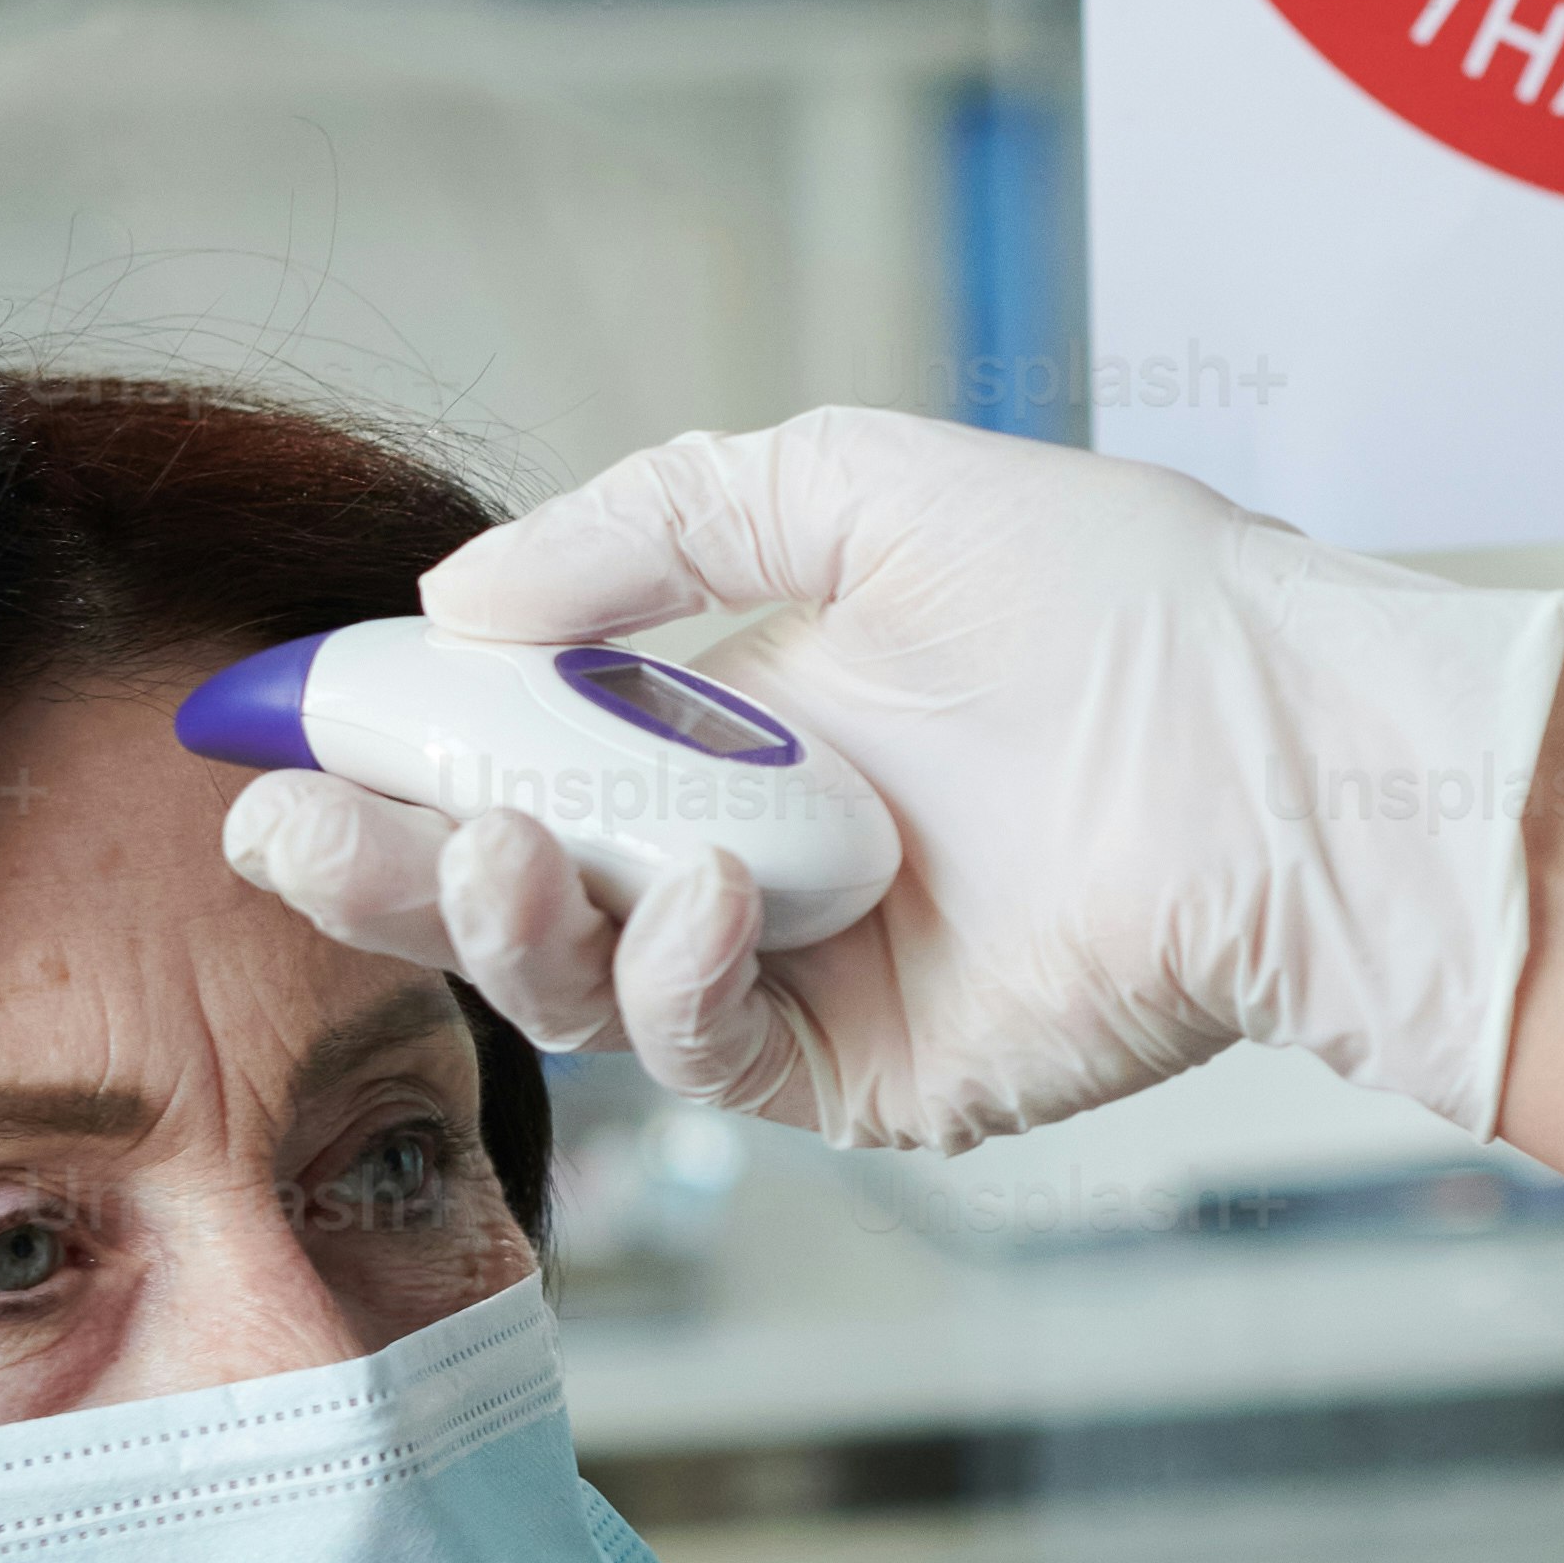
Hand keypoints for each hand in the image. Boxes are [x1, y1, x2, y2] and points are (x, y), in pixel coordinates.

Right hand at [217, 408, 1563, 1153]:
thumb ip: (654, 525)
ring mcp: (802, 969)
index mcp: (738, 718)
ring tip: (482, 844)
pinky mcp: (865, 1072)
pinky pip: (710, 1047)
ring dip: (498, 921)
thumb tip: (456, 600)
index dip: (392, 741)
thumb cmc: (1120, 600)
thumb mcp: (857, 489)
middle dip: (381, 864)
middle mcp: (750, 848)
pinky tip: (698, 893)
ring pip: (582, 981)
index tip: (276, 723)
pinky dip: (672, 976)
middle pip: (512, 882)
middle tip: (281, 827)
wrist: (1287, 748)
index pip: (517, 743)